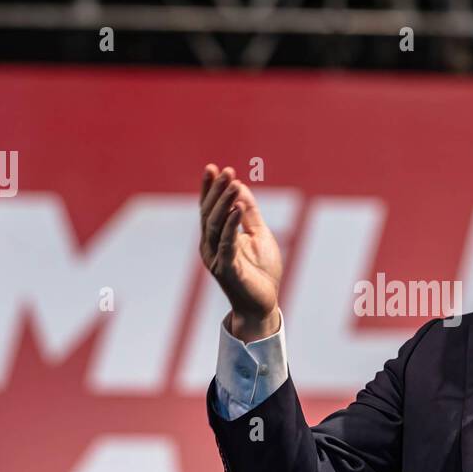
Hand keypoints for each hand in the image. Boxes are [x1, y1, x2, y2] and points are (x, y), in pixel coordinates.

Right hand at [199, 163, 282, 341]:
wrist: (264, 304)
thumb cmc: (261, 271)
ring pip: (215, 225)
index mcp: (215, 238)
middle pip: (209, 213)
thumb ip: (250, 213)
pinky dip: (231, 224)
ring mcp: (216, 258)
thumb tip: (241, 186)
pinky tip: (237, 207)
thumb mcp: (258, 235)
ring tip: (233, 182)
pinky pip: (227, 243)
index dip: (209, 188)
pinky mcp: (227, 269)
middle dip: (217, 190)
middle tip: (226, 170)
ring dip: (224, 201)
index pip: (208, 208)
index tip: (212, 167)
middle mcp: (210, 246)